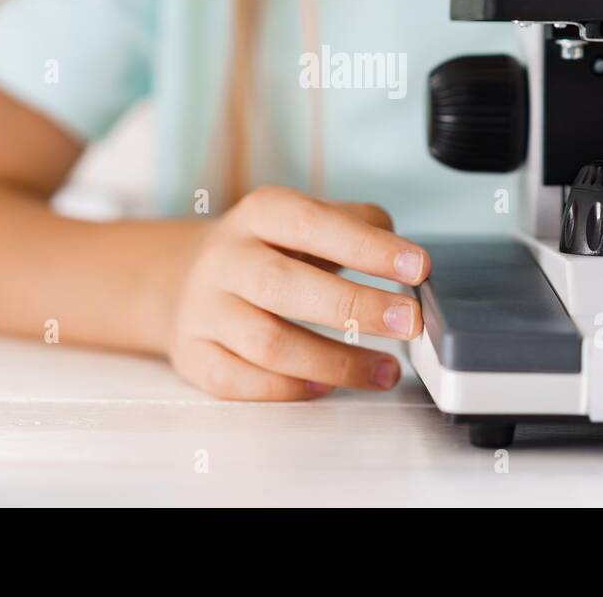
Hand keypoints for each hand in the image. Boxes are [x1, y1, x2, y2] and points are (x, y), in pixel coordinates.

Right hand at [168, 185, 429, 399]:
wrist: (184, 276)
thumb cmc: (266, 250)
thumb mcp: (305, 221)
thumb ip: (357, 226)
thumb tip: (406, 256)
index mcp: (259, 214)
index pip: (312, 223)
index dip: (366, 246)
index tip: (418, 267)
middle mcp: (226, 258)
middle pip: (286, 285)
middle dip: (356, 307)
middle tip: (409, 322)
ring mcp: (204, 309)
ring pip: (268, 343)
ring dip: (335, 362)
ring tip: (385, 369)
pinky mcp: (193, 354)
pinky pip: (241, 382)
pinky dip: (289, 388)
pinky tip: (325, 386)